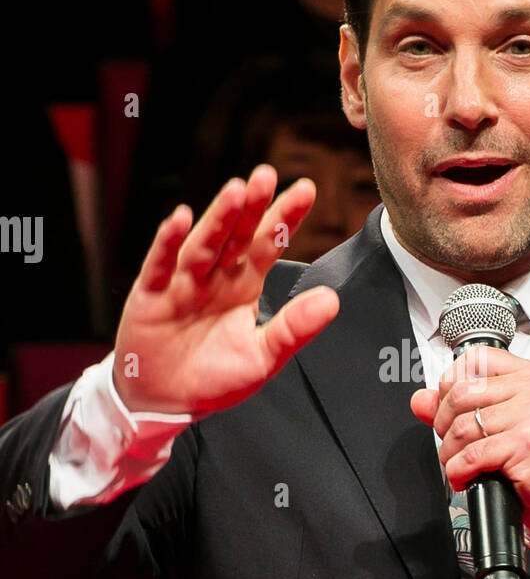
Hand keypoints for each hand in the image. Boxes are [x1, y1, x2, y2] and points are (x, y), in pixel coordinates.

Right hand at [112, 166, 338, 415]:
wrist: (164, 402)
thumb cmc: (214, 378)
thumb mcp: (262, 359)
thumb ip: (293, 329)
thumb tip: (332, 300)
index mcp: (244, 286)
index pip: (268, 245)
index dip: (285, 218)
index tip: (306, 190)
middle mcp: (214, 277)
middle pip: (235, 235)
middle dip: (251, 206)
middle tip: (266, 175)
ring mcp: (181, 283)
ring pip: (203, 245)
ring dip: (218, 217)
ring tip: (236, 191)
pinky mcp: (149, 296)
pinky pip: (160, 265)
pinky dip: (168, 242)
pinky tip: (182, 219)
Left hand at [410, 346, 529, 540]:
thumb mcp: (505, 423)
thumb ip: (462, 407)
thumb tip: (421, 400)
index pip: (475, 359)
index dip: (450, 383)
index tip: (449, 408)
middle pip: (461, 393)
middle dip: (443, 424)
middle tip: (451, 443)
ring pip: (463, 426)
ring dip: (449, 452)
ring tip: (457, 464)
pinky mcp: (525, 444)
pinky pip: (472, 454)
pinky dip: (458, 470)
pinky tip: (464, 477)